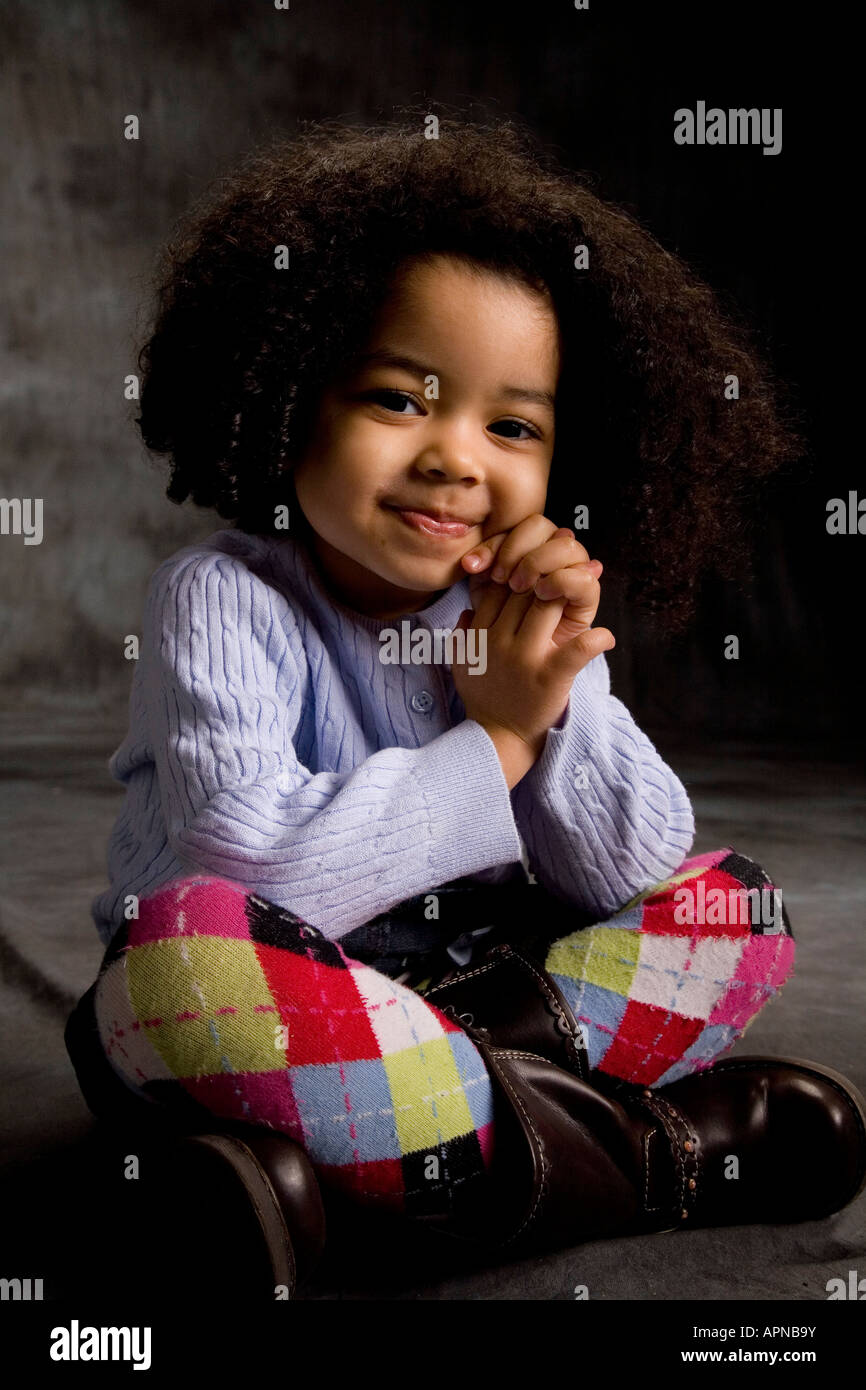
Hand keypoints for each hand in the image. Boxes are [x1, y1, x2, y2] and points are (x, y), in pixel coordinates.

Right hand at [451, 513, 614, 758]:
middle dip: (548, 570)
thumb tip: (469, 607)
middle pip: (526, 589)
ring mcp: (526, 658)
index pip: (502, 586)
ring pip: (548, 605)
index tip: (543, 560)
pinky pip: (577, 651)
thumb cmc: (484, 698)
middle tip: (572, 553)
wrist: (497, 738)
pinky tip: (605, 637)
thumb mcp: (461, 663)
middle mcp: (501, 641)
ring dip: (569, 589)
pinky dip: (596, 642)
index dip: (524, 567)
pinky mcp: (550, 678)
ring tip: (588, 578)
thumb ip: (461, 633)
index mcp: (482, 633)